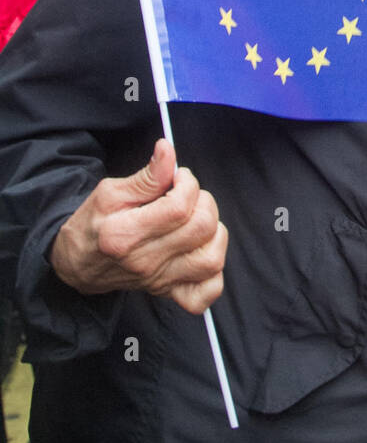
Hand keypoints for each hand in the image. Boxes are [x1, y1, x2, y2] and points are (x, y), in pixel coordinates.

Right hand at [50, 139, 226, 313]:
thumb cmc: (92, 224)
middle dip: (203, 202)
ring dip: (214, 233)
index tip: (178, 177)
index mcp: (125, 234)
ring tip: (197, 220)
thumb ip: (146, 175)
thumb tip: (168, 150)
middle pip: (201, 229)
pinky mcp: (168, 292)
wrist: (76, 264)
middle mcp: (145, 262)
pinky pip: (206, 292)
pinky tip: (201, 250)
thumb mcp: (110, 192)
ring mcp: (159, 281)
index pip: (180, 207)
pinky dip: (214, 273)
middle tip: (188, 195)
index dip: (188, 183)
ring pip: (211, 261)